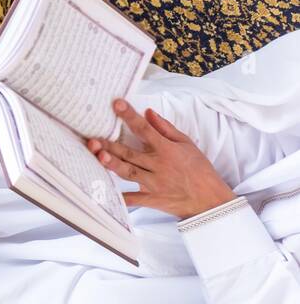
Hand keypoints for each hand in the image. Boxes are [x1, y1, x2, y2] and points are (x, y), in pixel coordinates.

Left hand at [87, 99, 234, 218]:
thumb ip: (165, 128)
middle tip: (92, 137)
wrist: (210, 199)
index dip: (130, 116)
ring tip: (97, 155)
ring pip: (128, 172)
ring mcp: (154, 183)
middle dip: (111, 145)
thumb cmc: (199, 169)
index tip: (117, 104)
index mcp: (167, 150)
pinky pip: (134, 199)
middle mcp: (159, 166)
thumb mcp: (187, 144)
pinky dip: (120, 198)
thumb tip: (148, 112)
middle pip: (130, 153)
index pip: (145, 129)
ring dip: (112, 164)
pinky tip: (104, 193)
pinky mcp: (152, 199)